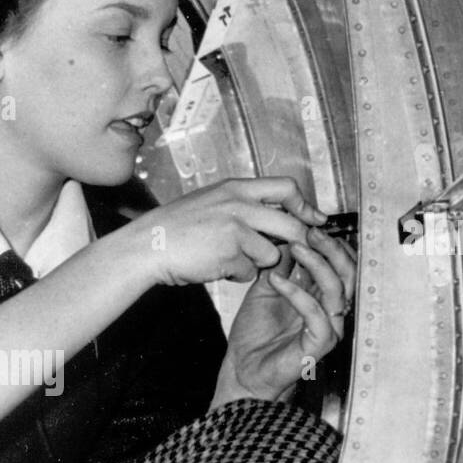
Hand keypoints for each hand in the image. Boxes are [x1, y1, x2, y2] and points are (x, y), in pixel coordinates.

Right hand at [143, 176, 326, 286]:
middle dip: (295, 243)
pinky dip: (236, 275)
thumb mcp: (209, 201)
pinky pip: (249, 272)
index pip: (286, 188)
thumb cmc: (174, 228)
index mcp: (235, 188)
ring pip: (271, 254)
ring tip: (230, 259)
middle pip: (291, 225)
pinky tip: (215, 267)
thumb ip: (240, 204)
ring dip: (256, 263)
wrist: (147, 246)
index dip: (304, 206)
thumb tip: (272, 214)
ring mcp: (236, 229)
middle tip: (290, 252)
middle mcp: (239, 205)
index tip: (315, 219)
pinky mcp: (230, 254)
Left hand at [211, 228, 356, 406]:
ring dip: (317, 265)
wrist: (242, 369)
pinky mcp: (320, 344)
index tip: (308, 226)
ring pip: (338, 290)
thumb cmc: (255, 335)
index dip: (330, 244)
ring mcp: (329, 328)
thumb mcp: (265, 289)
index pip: (341, 265)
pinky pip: (317, 314)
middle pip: (348, 273)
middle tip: (309, 233)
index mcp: (321, 297)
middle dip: (330, 249)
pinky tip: (276, 281)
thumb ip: (279, 266)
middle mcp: (330, 311)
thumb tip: (285, 236)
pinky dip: (297, 294)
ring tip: (295, 248)